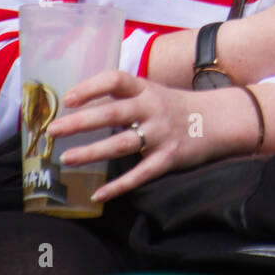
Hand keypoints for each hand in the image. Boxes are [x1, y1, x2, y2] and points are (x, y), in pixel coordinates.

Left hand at [47, 69, 242, 200]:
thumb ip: (125, 99)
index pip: (116, 80)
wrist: (221, 120)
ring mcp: (161, 134)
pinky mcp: (169, 158)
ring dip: (92, 152)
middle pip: (112, 114)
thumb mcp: (154, 93)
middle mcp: (152, 109)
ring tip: (67, 159)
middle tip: (53, 131)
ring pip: (121, 144)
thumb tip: (82, 107)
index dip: (91, 87)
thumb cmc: (178, 107)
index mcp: (146, 90)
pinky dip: (118, 186)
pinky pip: (140, 174)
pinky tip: (98, 194)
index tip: (68, 98)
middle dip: (80, 122)